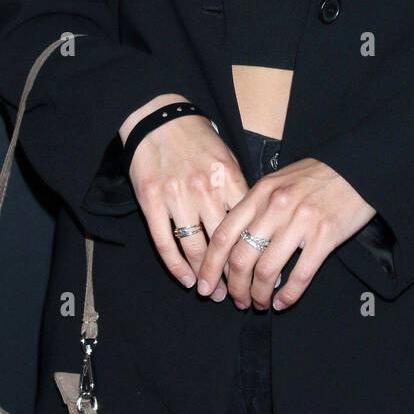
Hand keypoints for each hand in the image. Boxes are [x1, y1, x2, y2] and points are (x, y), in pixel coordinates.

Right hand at [120, 95, 249, 298]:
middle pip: (222, 242)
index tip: (261, 271)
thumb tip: (255, 225)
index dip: (254, 252)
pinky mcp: (151, 201)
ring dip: (205, 275)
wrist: (160, 119)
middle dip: (231, 273)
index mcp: (227, 177)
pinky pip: (165, 242)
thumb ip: (238, 191)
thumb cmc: (199, 140)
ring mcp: (176, 196)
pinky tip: (186, 279)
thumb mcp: (227, 158)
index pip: (245, 224)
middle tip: (237, 294)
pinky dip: (176, 266)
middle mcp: (204, 189)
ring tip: (213, 292)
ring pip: (194, 247)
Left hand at [195, 158, 375, 310]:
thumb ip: (256, 206)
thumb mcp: (279, 181)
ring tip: (259, 303)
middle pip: (241, 258)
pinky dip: (288, 295)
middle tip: (236, 300)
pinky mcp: (325, 235)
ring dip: (258, 294)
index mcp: (261, 192)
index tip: (204, 286)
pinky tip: (283, 302)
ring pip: (267, 271)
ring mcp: (301, 221)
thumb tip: (235, 242)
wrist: (359, 166)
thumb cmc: (317, 175)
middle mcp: (276, 206)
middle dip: (234, 287)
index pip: (223, 235)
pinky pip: (300, 275)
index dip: (210, 266)